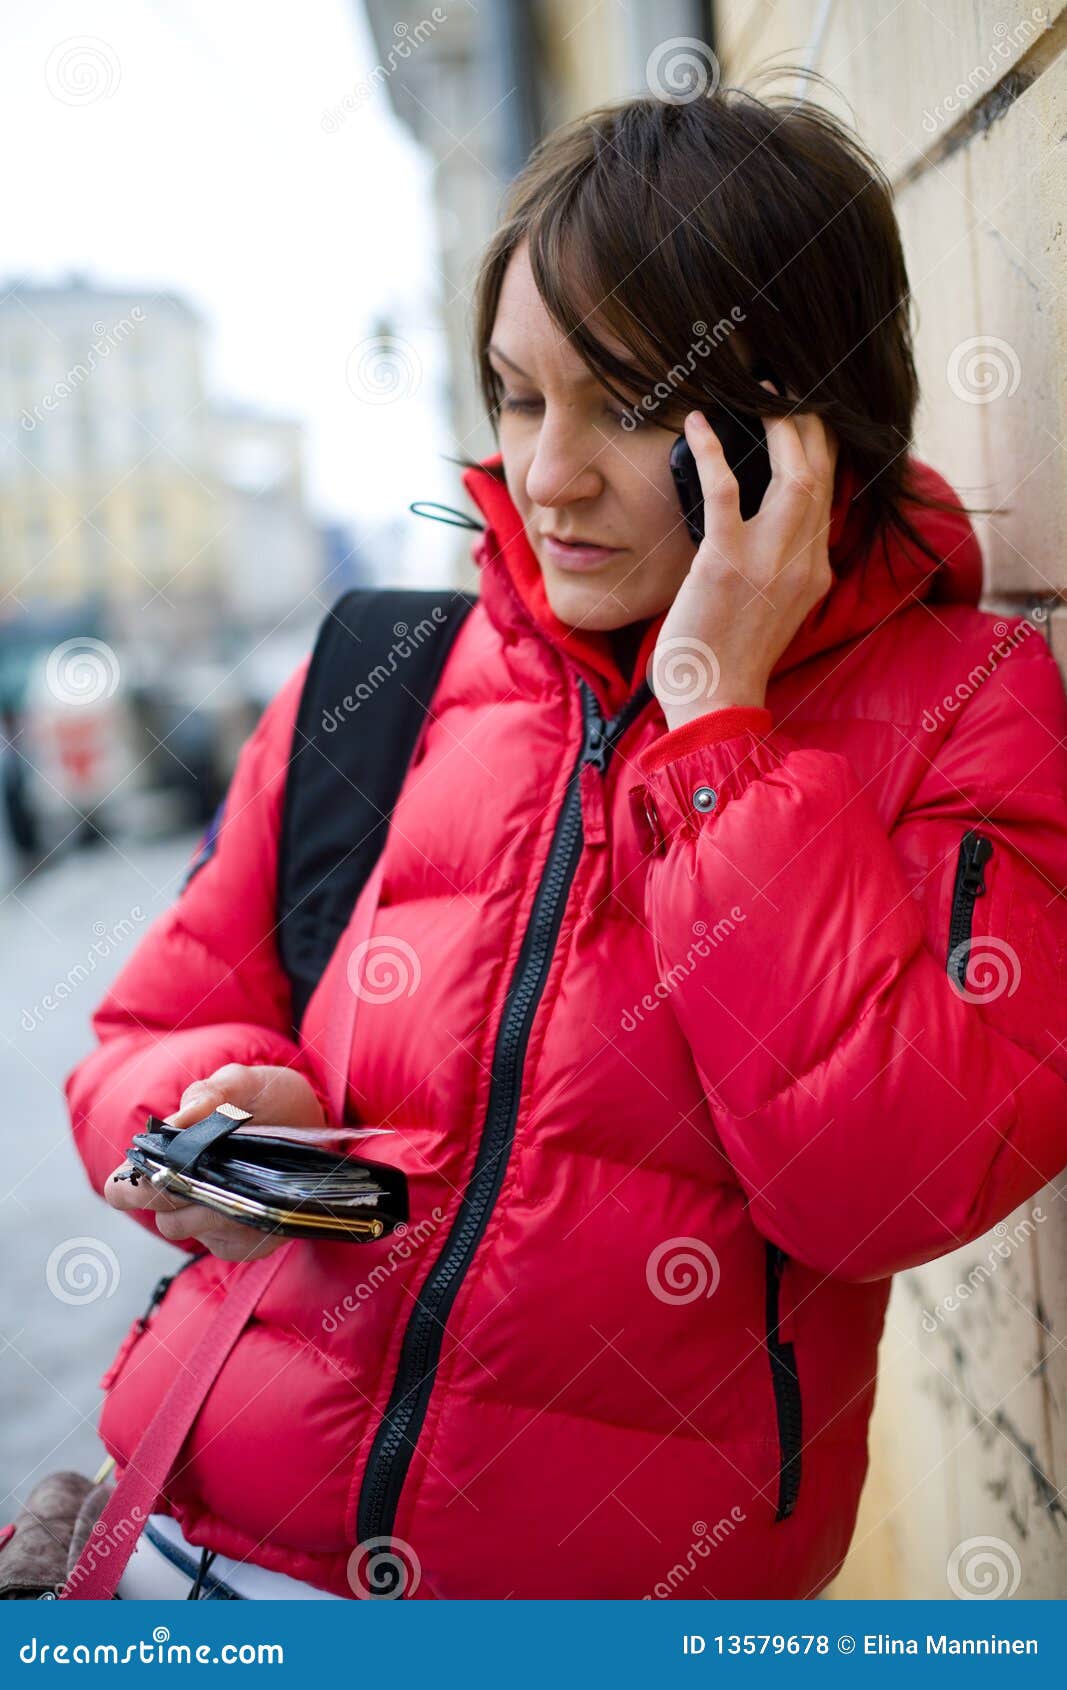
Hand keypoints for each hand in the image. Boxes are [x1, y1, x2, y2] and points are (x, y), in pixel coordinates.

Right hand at [104, 1063, 326, 1260]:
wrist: (317, 1122)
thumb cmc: (268, 1099)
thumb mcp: (244, 1083)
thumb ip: (211, 1093)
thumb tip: (180, 1119)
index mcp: (168, 1159)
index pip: (123, 1187)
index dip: (130, 1185)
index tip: (160, 1168)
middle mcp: (184, 1197)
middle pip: (158, 1216)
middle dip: (174, 1196)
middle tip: (201, 1174)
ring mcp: (213, 1222)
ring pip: (192, 1229)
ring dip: (212, 1205)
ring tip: (242, 1179)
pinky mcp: (244, 1240)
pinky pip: (233, 1244)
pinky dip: (245, 1222)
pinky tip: (263, 1199)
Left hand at [652, 381, 838, 730]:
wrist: (714, 704)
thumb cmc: (727, 659)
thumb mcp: (772, 608)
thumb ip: (778, 565)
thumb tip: (756, 522)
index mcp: (816, 571)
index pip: (831, 492)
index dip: (822, 446)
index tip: (805, 415)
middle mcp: (805, 561)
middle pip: (822, 470)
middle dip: (807, 420)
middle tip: (781, 387)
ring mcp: (770, 562)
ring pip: (794, 471)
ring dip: (779, 424)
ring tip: (756, 392)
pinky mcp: (726, 564)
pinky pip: (724, 491)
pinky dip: (713, 450)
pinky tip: (697, 424)